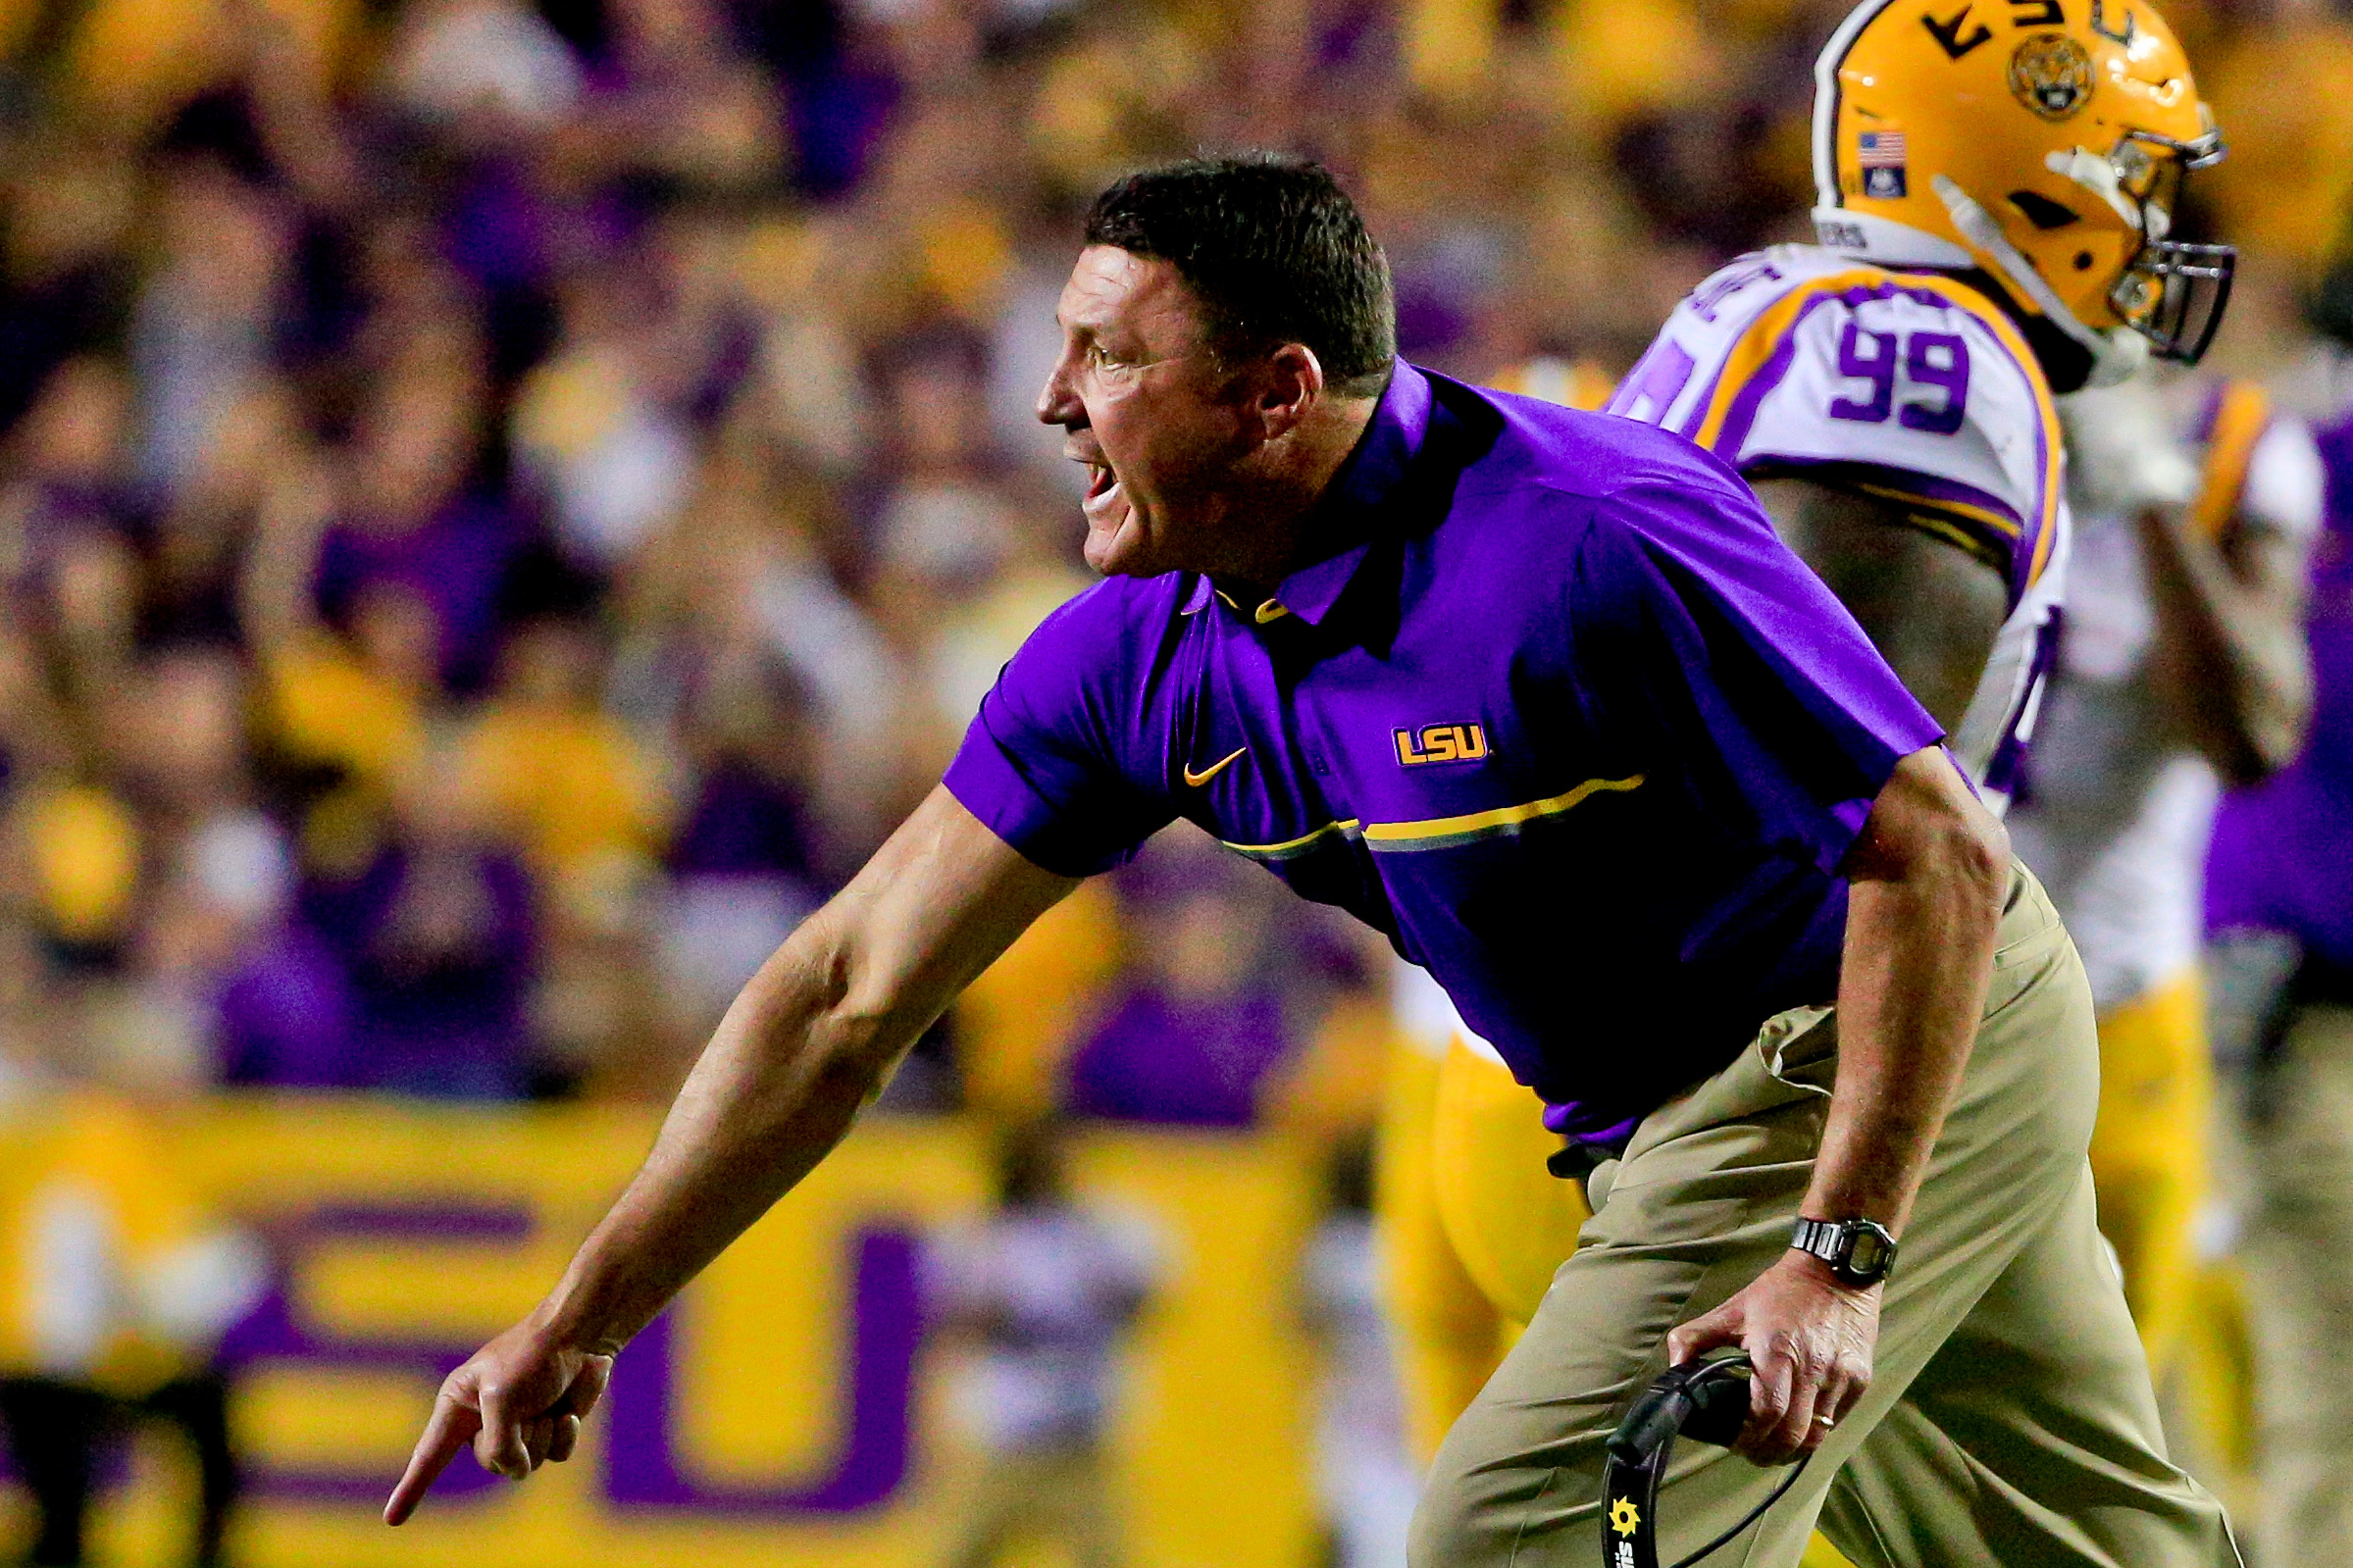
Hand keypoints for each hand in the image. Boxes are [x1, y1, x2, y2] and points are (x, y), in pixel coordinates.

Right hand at [383, 1318, 615, 1524]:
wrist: (581, 1333)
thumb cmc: (533, 1356)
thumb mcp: (502, 1398)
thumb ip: (498, 1444)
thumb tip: (515, 1470)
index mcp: (458, 1404)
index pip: (429, 1455)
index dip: (411, 1487)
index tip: (392, 1520)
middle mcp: (482, 1419)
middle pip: (491, 1462)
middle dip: (515, 1440)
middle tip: (529, 1407)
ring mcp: (518, 1426)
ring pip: (526, 1464)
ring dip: (541, 1436)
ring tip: (547, 1405)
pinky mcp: (548, 1429)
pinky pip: (554, 1456)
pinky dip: (563, 1436)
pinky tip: (567, 1412)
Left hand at [1665, 1250, 1877, 1465]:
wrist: (1837, 1270)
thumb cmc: (1783, 1291)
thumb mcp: (1734, 1309)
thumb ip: (1696, 1337)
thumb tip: (1674, 1367)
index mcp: (1778, 1350)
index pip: (1767, 1411)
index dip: (1750, 1436)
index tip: (1735, 1443)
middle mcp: (1813, 1368)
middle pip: (1793, 1434)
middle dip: (1768, 1453)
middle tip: (1750, 1454)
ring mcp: (1841, 1376)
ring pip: (1818, 1434)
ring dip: (1792, 1450)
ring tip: (1772, 1449)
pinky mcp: (1860, 1379)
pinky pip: (1836, 1420)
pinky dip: (1816, 1433)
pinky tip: (1798, 1431)